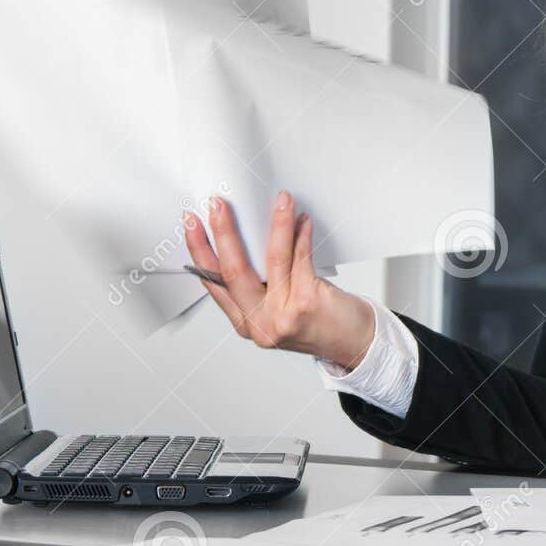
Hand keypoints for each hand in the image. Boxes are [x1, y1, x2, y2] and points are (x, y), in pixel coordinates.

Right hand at [182, 191, 375, 369]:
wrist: (353, 343)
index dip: (199, 250)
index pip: (213, 281)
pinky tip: (301, 221)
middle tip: (218, 205)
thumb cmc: (318, 323)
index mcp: (245, 323)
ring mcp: (282, 315)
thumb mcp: (276, 310)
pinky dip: (301, 235)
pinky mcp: (307, 303)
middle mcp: (259, 323)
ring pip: (271, 259)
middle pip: (233, 271)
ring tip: (278, 201)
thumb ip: (259, 284)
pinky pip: (300, 259)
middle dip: (222, 232)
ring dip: (274, 224)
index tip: (192, 224)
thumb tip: (247, 238)